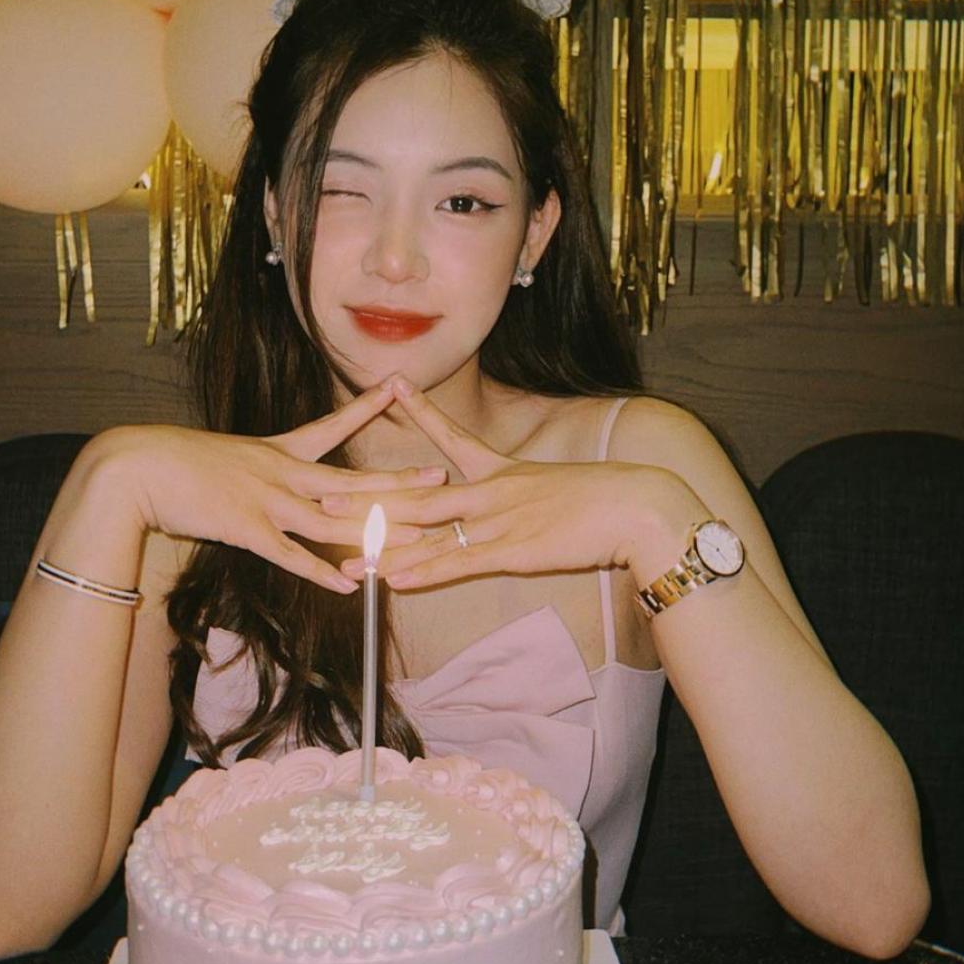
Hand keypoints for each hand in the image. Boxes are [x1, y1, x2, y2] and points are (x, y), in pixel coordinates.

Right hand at [96, 382, 446, 593]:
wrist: (134, 467)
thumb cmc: (170, 463)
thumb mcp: (221, 459)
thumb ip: (251, 472)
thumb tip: (265, 480)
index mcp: (275, 452)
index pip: (330, 426)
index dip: (364, 409)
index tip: (395, 387)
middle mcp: (279, 473)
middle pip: (351, 479)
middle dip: (397, 482)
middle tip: (438, 477)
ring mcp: (266, 501)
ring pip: (333, 518)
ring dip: (377, 530)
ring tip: (416, 538)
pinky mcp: (246, 529)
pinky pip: (291, 555)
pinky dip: (320, 572)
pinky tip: (348, 584)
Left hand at [327, 380, 688, 589]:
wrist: (639, 510)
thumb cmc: (610, 502)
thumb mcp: (563, 490)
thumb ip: (532, 499)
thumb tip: (523, 508)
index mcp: (504, 471)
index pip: (454, 435)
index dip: (421, 410)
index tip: (393, 382)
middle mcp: (493, 490)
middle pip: (419, 492)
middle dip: (369, 497)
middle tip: (323, 491)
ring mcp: (499, 520)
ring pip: (430, 532)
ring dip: (385, 547)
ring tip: (343, 555)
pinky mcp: (512, 549)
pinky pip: (459, 562)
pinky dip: (424, 572)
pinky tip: (394, 580)